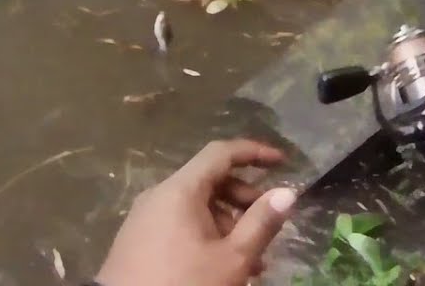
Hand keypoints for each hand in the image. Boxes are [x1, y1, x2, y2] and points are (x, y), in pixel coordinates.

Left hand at [95, 140, 297, 285]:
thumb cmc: (185, 284)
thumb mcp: (232, 258)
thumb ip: (261, 223)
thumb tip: (287, 193)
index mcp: (180, 190)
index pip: (221, 153)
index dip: (254, 152)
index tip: (283, 162)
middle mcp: (158, 195)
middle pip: (209, 181)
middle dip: (244, 199)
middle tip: (268, 224)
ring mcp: (144, 217)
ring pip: (195, 207)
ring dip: (227, 225)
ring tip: (252, 260)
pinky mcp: (138, 239)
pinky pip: (179, 224)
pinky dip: (205, 235)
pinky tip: (221, 266)